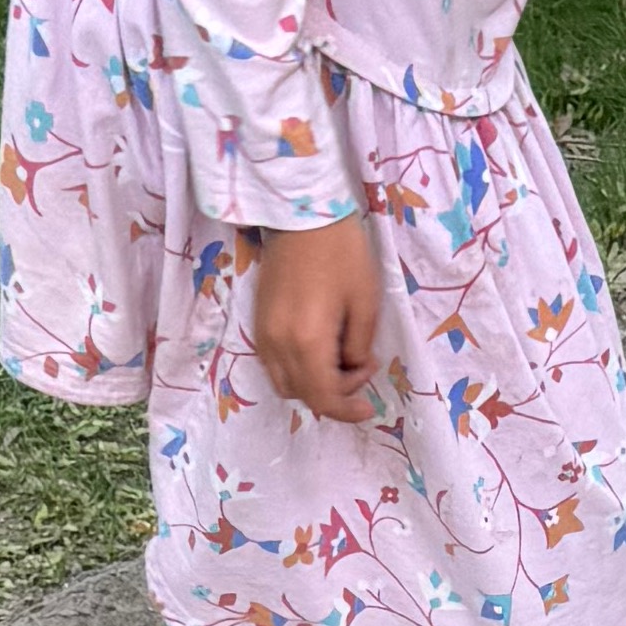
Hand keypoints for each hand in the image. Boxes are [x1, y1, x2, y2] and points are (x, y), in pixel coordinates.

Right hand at [248, 213, 384, 423]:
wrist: (301, 214)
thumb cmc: (341, 253)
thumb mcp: (365, 303)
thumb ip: (358, 347)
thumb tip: (353, 368)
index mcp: (307, 341)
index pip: (323, 397)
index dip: (346, 411)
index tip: (368, 408)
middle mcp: (279, 344)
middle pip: (304, 395)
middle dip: (336, 394)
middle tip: (361, 367)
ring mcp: (263, 333)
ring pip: (285, 384)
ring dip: (314, 385)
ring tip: (340, 360)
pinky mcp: (258, 322)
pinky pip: (274, 364)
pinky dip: (297, 370)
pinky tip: (318, 349)